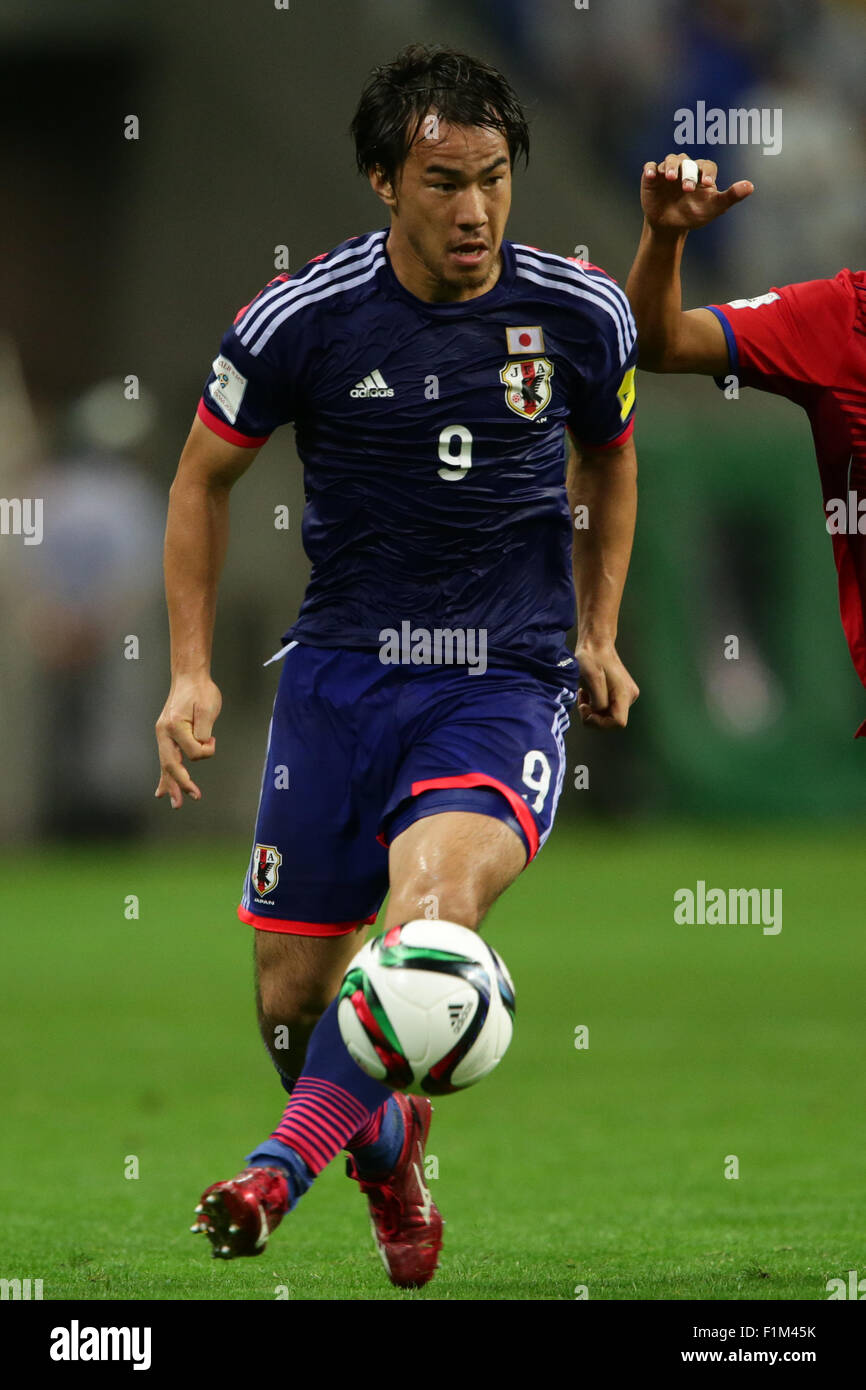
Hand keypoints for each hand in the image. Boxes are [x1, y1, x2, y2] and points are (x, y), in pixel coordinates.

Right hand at [155, 674, 221, 807]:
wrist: (189, 677)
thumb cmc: (200, 691)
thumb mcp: (208, 708)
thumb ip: (204, 731)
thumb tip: (203, 746)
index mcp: (174, 725)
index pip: (193, 750)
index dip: (207, 749)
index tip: (213, 738)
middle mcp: (164, 732)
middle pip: (171, 764)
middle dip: (181, 783)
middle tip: (193, 797)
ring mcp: (163, 735)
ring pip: (166, 765)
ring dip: (171, 785)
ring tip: (175, 802)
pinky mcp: (167, 736)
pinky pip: (165, 760)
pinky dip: (165, 776)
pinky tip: (162, 790)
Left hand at [575, 641, 638, 730]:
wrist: (596, 644)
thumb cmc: (591, 659)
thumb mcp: (591, 679)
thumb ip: (598, 700)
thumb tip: (598, 711)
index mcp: (625, 693)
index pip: (618, 722)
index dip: (600, 723)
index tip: (586, 709)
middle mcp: (629, 697)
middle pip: (612, 720)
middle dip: (594, 715)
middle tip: (582, 702)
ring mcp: (626, 696)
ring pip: (607, 715)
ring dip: (593, 709)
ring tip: (585, 694)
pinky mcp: (620, 694)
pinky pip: (607, 708)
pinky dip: (595, 704)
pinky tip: (588, 693)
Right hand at [641, 153, 752, 232]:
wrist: (670, 226)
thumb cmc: (694, 215)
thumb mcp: (714, 208)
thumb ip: (731, 197)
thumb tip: (750, 186)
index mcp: (702, 173)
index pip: (706, 166)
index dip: (707, 172)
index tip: (707, 184)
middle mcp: (685, 168)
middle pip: (687, 162)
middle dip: (688, 173)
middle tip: (687, 189)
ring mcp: (668, 171)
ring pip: (670, 160)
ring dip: (670, 167)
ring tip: (670, 178)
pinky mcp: (651, 177)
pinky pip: (650, 167)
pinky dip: (650, 170)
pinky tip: (651, 176)